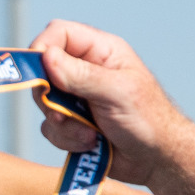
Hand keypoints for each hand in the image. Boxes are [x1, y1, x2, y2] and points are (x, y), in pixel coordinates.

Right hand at [30, 21, 190, 189]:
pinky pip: (50, 129)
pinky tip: (90, 143)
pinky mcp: (71, 123)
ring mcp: (76, 98)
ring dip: (63, 124)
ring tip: (90, 134)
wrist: (156, 160)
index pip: (60, 33)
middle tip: (64, 113)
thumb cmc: (148, 119)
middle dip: (50, 97)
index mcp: (100, 51)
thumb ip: (81, 75)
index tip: (37, 72)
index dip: (43, 47)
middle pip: (43, 70)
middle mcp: (85, 71)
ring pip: (45, 103)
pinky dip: (67, 139)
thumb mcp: (117, 92)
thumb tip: (46, 57)